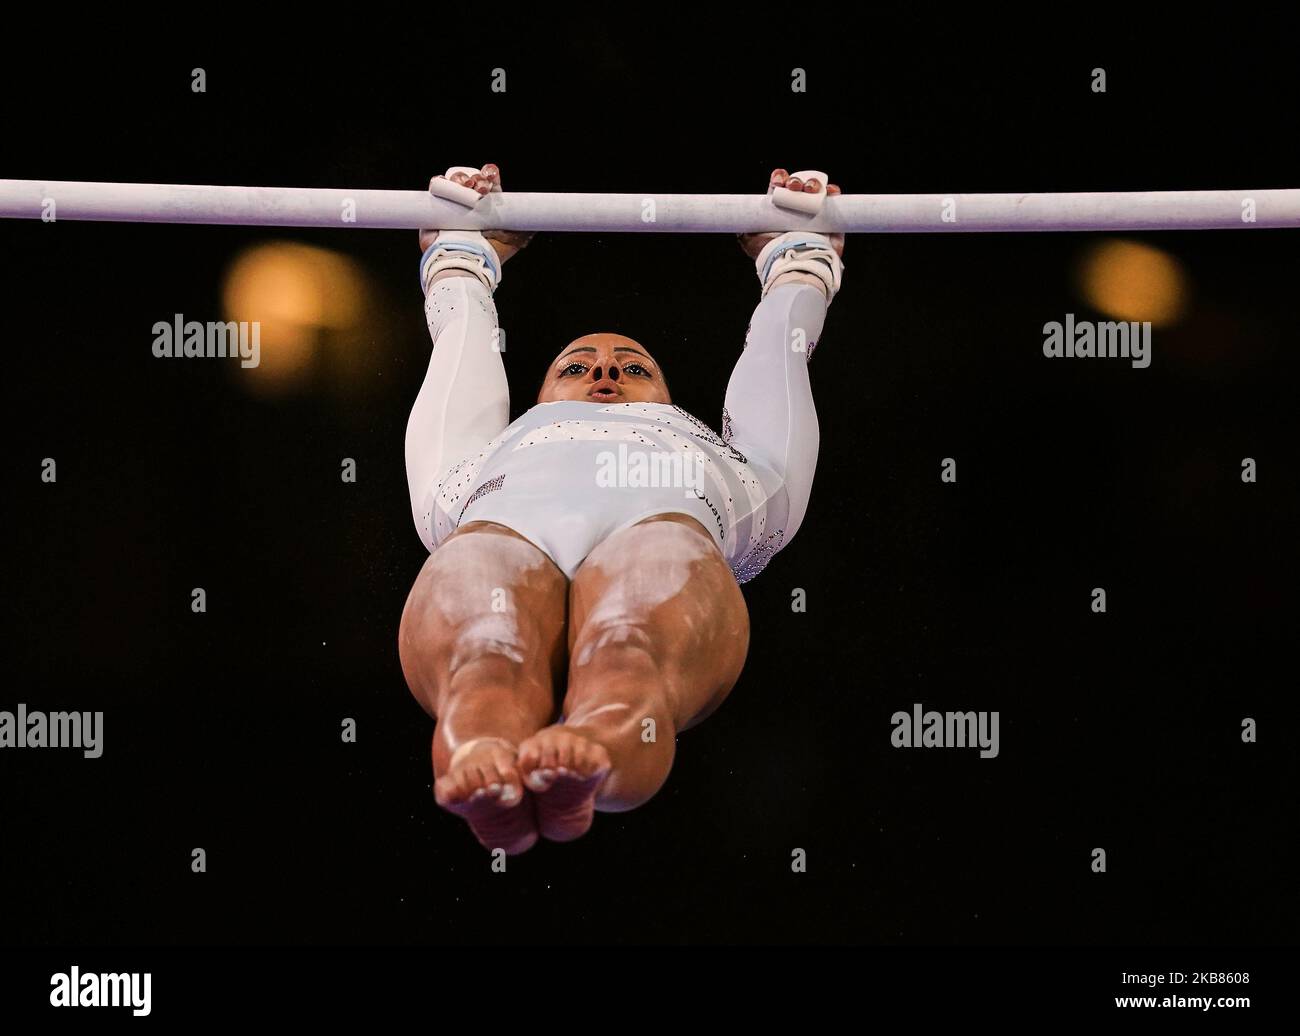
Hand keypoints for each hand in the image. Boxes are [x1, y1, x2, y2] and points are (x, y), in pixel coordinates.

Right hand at [418, 164, 534, 263]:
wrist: (465, 262)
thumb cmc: (488, 254)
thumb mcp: (513, 240)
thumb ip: (526, 230)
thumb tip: (537, 222)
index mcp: (487, 207)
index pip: (490, 185)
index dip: (490, 176)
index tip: (492, 176)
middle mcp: (470, 204)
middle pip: (472, 179)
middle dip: (477, 177)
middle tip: (480, 186)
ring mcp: (452, 204)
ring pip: (455, 180)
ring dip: (462, 177)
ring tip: (467, 185)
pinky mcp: (435, 207)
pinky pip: (436, 186)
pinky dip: (441, 180)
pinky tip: (448, 182)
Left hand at [738, 169, 844, 259]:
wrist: (794, 265)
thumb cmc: (772, 254)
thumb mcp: (749, 239)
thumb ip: (744, 226)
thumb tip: (738, 218)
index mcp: (779, 210)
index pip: (780, 187)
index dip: (779, 179)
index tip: (778, 182)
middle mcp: (796, 210)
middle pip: (798, 185)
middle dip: (796, 181)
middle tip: (794, 187)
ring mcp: (814, 214)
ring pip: (816, 189)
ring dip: (813, 183)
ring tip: (810, 190)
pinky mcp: (831, 219)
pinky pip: (834, 200)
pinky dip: (833, 191)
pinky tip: (830, 192)